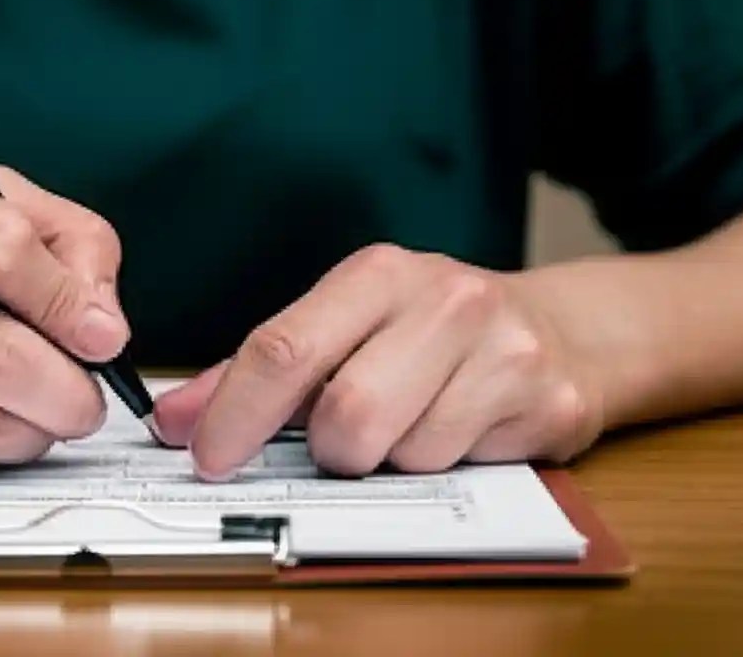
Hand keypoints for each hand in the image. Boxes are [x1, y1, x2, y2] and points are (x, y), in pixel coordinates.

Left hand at [153, 244, 603, 479]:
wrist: (567, 330)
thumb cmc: (431, 335)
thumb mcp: (347, 327)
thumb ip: (256, 372)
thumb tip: (175, 421)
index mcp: (377, 274)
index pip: (284, 348)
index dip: (236, 413)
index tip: (207, 456)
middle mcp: (445, 299)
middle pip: (347, 414)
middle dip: (330, 451)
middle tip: (341, 443)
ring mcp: (504, 350)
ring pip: (405, 453)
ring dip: (392, 461)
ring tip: (414, 423)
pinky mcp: (547, 403)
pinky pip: (461, 469)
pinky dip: (443, 467)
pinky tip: (461, 429)